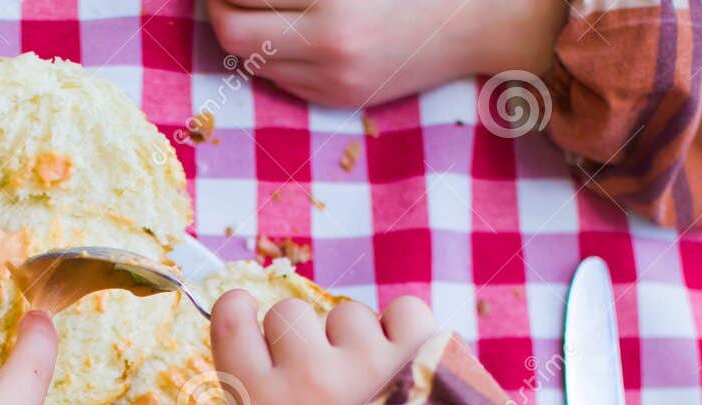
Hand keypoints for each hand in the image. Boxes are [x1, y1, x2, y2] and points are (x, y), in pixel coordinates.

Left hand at [208, 0, 566, 108]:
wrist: (481, 20)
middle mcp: (329, 43)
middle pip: (232, 34)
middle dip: (219, 6)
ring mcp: (334, 78)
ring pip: (252, 62)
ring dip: (244, 32)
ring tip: (259, 6)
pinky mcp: (341, 99)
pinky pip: (283, 81)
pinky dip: (274, 56)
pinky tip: (291, 32)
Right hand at [212, 291, 436, 404]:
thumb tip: (271, 351)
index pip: (230, 322)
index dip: (238, 310)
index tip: (246, 310)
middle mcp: (306, 374)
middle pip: (288, 313)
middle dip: (304, 338)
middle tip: (323, 379)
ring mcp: (364, 360)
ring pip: (347, 313)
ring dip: (357, 340)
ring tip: (374, 388)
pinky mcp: (420, 352)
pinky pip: (402, 310)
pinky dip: (404, 331)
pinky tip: (406, 369)